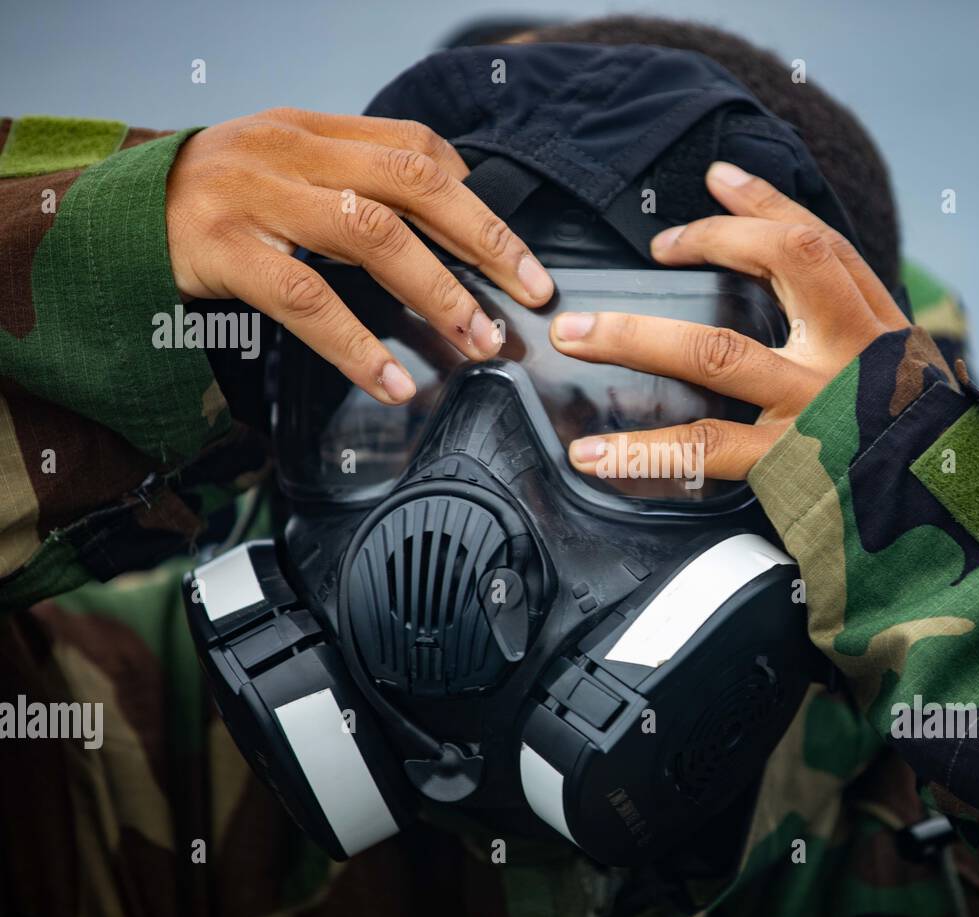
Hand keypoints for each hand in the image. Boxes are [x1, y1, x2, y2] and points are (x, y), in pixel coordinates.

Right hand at [165, 107, 553, 403]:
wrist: (104, 216)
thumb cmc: (210, 203)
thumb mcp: (280, 170)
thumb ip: (349, 181)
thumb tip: (438, 220)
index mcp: (312, 130)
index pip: (414, 146)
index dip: (472, 195)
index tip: (513, 249)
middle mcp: (290, 151)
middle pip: (411, 182)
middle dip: (484, 238)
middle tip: (530, 290)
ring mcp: (256, 198)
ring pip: (371, 236)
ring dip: (438, 292)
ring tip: (478, 339)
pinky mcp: (223, 251)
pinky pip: (306, 300)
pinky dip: (357, 345)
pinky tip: (393, 379)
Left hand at [549, 161, 909, 479]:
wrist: (948, 519)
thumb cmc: (907, 445)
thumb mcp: (895, 374)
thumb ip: (847, 331)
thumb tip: (787, 288)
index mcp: (873, 325)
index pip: (817, 240)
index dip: (764, 203)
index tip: (716, 180)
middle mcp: (846, 352)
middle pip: (778, 265)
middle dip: (710, 240)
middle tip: (654, 246)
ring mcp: (814, 406)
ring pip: (717, 353)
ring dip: (635, 337)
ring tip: (575, 335)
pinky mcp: (787, 465)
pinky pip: (703, 450)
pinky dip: (642, 453)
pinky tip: (595, 454)